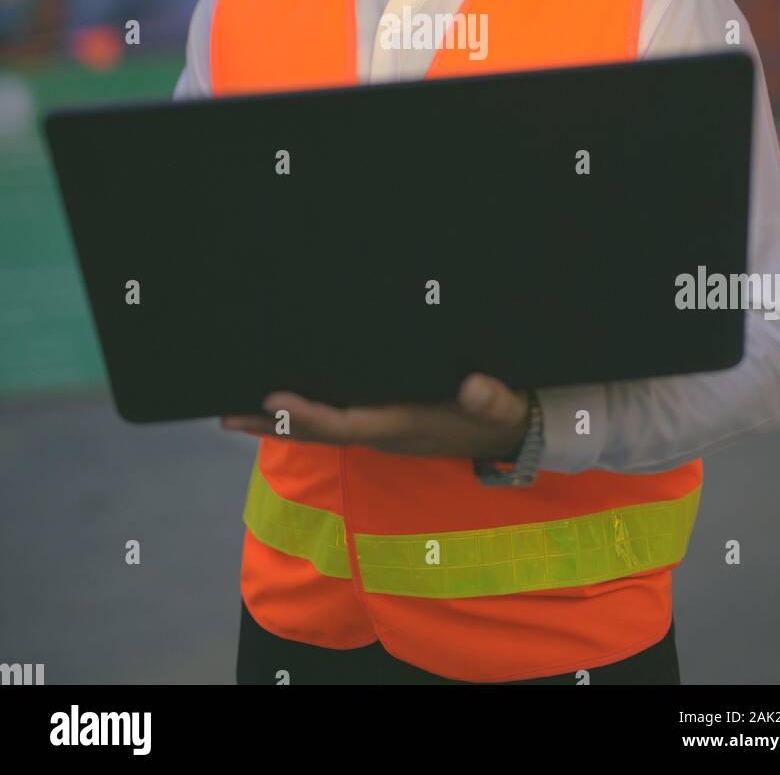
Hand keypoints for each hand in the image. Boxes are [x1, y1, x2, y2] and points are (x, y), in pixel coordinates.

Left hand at [220, 372, 529, 460]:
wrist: (510, 434)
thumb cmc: (499, 414)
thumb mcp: (503, 406)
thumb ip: (492, 399)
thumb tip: (476, 388)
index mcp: (402, 425)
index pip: (344, 424)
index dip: (306, 415)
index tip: (270, 401)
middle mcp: (382, 433)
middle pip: (317, 432)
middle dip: (272, 425)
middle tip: (225, 414)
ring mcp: (379, 430)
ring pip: (319, 428)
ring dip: (278, 422)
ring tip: (235, 411)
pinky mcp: (382, 422)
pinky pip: (333, 420)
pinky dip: (302, 414)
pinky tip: (278, 404)